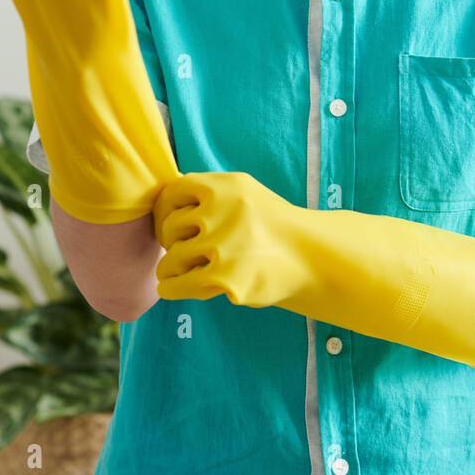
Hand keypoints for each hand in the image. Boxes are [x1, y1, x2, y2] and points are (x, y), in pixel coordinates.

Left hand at [154, 171, 309, 305]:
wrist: (310, 257)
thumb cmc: (272, 226)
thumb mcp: (245, 192)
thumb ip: (209, 191)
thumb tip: (163, 200)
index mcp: (225, 187)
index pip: (172, 193)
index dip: (166, 211)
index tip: (172, 226)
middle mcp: (221, 212)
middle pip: (170, 228)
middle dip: (172, 242)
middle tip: (184, 251)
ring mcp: (222, 246)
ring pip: (171, 259)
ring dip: (169, 268)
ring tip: (179, 272)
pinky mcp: (224, 278)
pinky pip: (178, 284)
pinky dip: (171, 288)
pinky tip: (173, 287)